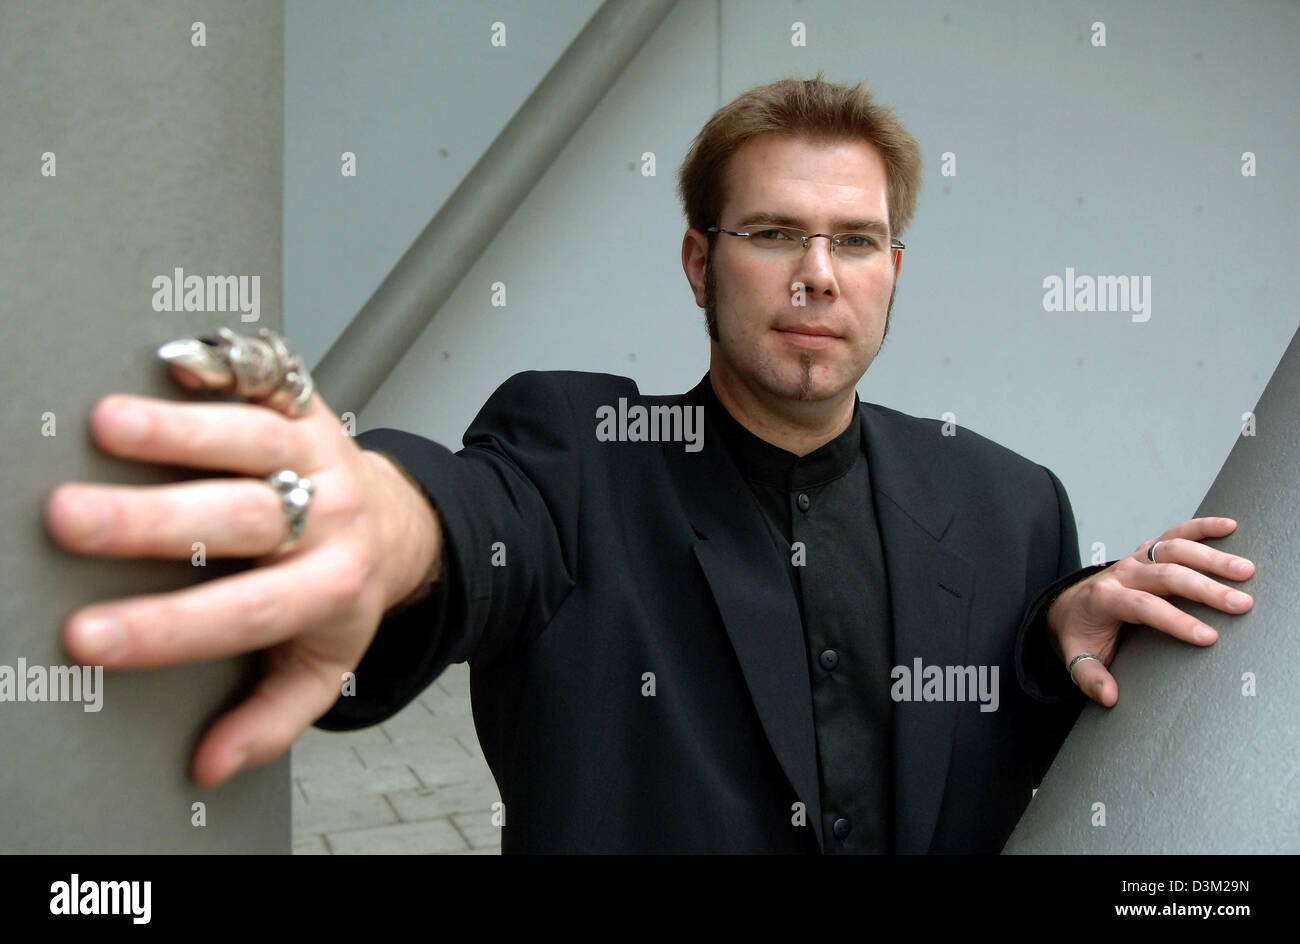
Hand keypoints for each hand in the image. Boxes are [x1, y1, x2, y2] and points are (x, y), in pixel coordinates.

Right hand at [44, 392, 440, 786]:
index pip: (244, 612)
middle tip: (68, 520)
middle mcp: (326, 518)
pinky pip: (271, 380)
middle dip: (150, 520)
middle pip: (240, 518)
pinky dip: (225, 366)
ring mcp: (318, 455)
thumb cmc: (342, 589)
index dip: (166, 629)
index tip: (90, 638)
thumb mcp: (324, 662)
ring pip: (252, 440)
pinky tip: (176, 359)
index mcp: (328, 589)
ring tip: (105, 426)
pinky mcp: (307, 406)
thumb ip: (272, 715)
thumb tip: (211, 764)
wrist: (399, 523)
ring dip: (178, 431)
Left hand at [1046, 517, 1253, 706]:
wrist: (1068, 606)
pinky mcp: (1146, 552)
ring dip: (1211, 558)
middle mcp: (1120, 574)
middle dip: (1205, 589)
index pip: (1143, 607)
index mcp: (1103, 599)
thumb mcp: (1077, 658)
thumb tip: (1110, 696)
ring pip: (1174, 550)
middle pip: (1165, 575)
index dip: (1176, 621)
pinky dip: (1201, 527)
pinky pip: (1175, 534)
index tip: (1208, 638)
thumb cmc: (1079, 634)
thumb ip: (1090, 677)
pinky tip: (1230, 526)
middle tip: (1241, 604)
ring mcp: (1134, 559)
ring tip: (1245, 572)